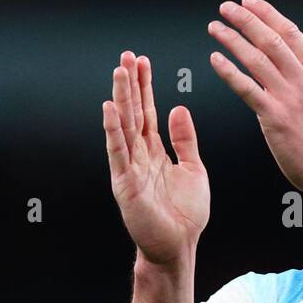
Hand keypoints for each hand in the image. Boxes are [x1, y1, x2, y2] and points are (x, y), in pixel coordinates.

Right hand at [104, 51, 208, 264]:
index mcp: (154, 152)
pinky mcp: (125, 183)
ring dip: (120, 98)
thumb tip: (179, 108)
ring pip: (123, 126)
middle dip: (130, 85)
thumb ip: (184, 140)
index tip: (143, 62)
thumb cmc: (185, 213)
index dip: (145, 87)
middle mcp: (138, 156)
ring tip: (119, 72)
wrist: (179, 246)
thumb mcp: (193, 168)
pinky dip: (113, 130)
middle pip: (133, 113)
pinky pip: (118, 152)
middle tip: (127, 56)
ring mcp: (129, 168)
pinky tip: (109, 108)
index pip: (147, 112)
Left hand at [207, 0, 302, 190]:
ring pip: (257, 59)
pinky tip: (215, 59)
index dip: (268, 14)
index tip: (249, 1)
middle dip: (247, 19)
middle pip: (272, 40)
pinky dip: (229, 71)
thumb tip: (283, 62)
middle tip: (226, 6)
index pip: (291, 33)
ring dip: (233, 39)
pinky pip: (247, 88)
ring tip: (214, 27)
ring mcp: (290, 98)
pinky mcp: (275, 117)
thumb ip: (302, 79)